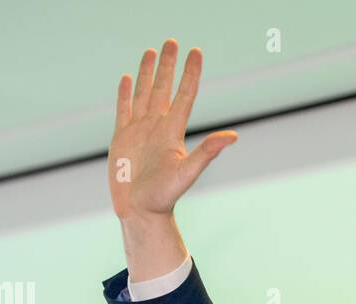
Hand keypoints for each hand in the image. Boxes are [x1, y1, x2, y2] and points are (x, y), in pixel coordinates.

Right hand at [108, 39, 236, 221]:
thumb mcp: (188, 172)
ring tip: (151, 51)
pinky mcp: (122, 138)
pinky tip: (127, 79)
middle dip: (169, 65)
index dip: (190, 73)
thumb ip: (208, 151)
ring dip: (147, 72)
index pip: (185, 95)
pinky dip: (125, 93)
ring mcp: (139, 130)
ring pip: (144, 93)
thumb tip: (233, 136)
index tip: (196, 52)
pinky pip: (124, 109)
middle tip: (172, 41)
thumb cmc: (165, 196)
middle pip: (164, 88)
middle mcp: (157, 127)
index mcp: (173, 131)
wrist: (140, 211)